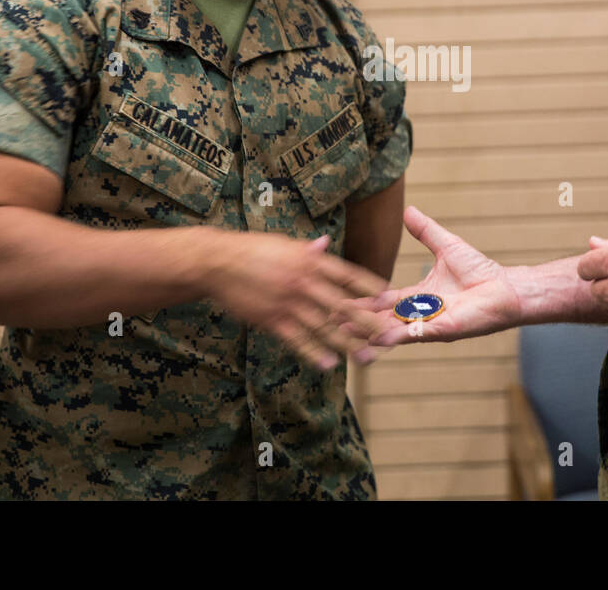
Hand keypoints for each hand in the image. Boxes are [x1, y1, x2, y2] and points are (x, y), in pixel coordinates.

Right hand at [204, 232, 387, 369]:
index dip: (370, 287)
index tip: (389, 296)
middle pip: (342, 305)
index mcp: (309, 260)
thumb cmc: (252, 250)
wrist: (218, 262)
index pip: (348, 275)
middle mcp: (303, 282)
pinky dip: (314, 353)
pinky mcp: (272, 320)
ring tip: (366, 358)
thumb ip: (306, 250)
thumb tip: (325, 243)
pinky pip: (298, 340)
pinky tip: (330, 364)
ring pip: (324, 327)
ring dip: (347, 345)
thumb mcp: (283, 244)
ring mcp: (288, 303)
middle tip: (388, 335)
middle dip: (367, 322)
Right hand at [347, 206, 521, 358]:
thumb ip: (425, 231)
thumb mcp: (446, 246)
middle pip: (381, 319)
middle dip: (356, 320)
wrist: (507, 288)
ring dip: (369, 333)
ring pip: (393, 331)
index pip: (381, 300)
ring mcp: (429, 324)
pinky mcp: (444, 330)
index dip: (359, 300)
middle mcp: (419, 314)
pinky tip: (378, 337)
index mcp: (417, 297)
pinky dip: (397, 336)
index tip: (336, 299)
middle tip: (329, 320)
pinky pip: (416, 334)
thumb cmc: (480, 271)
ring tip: (345, 336)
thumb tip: (408, 210)